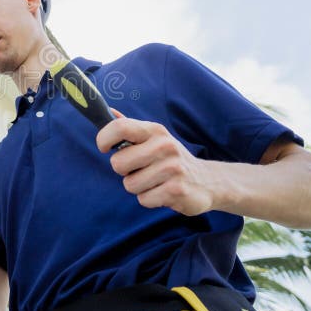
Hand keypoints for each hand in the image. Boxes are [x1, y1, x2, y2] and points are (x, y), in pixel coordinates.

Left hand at [96, 109, 214, 215]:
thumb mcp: (154, 138)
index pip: (120, 127)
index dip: (104, 138)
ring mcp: (172, 168)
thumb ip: (130, 127)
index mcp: (155, 131)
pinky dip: (149, 199)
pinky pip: (143, 199)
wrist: (206, 181)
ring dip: (137, 187)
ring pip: (129, 184)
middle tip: (139, 169)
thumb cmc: (170, 159)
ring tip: (154, 181)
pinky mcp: (177, 190)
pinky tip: (162, 191)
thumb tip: (109, 111)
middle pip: (118, 163)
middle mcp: (164, 146)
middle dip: (123, 170)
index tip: (103, 147)